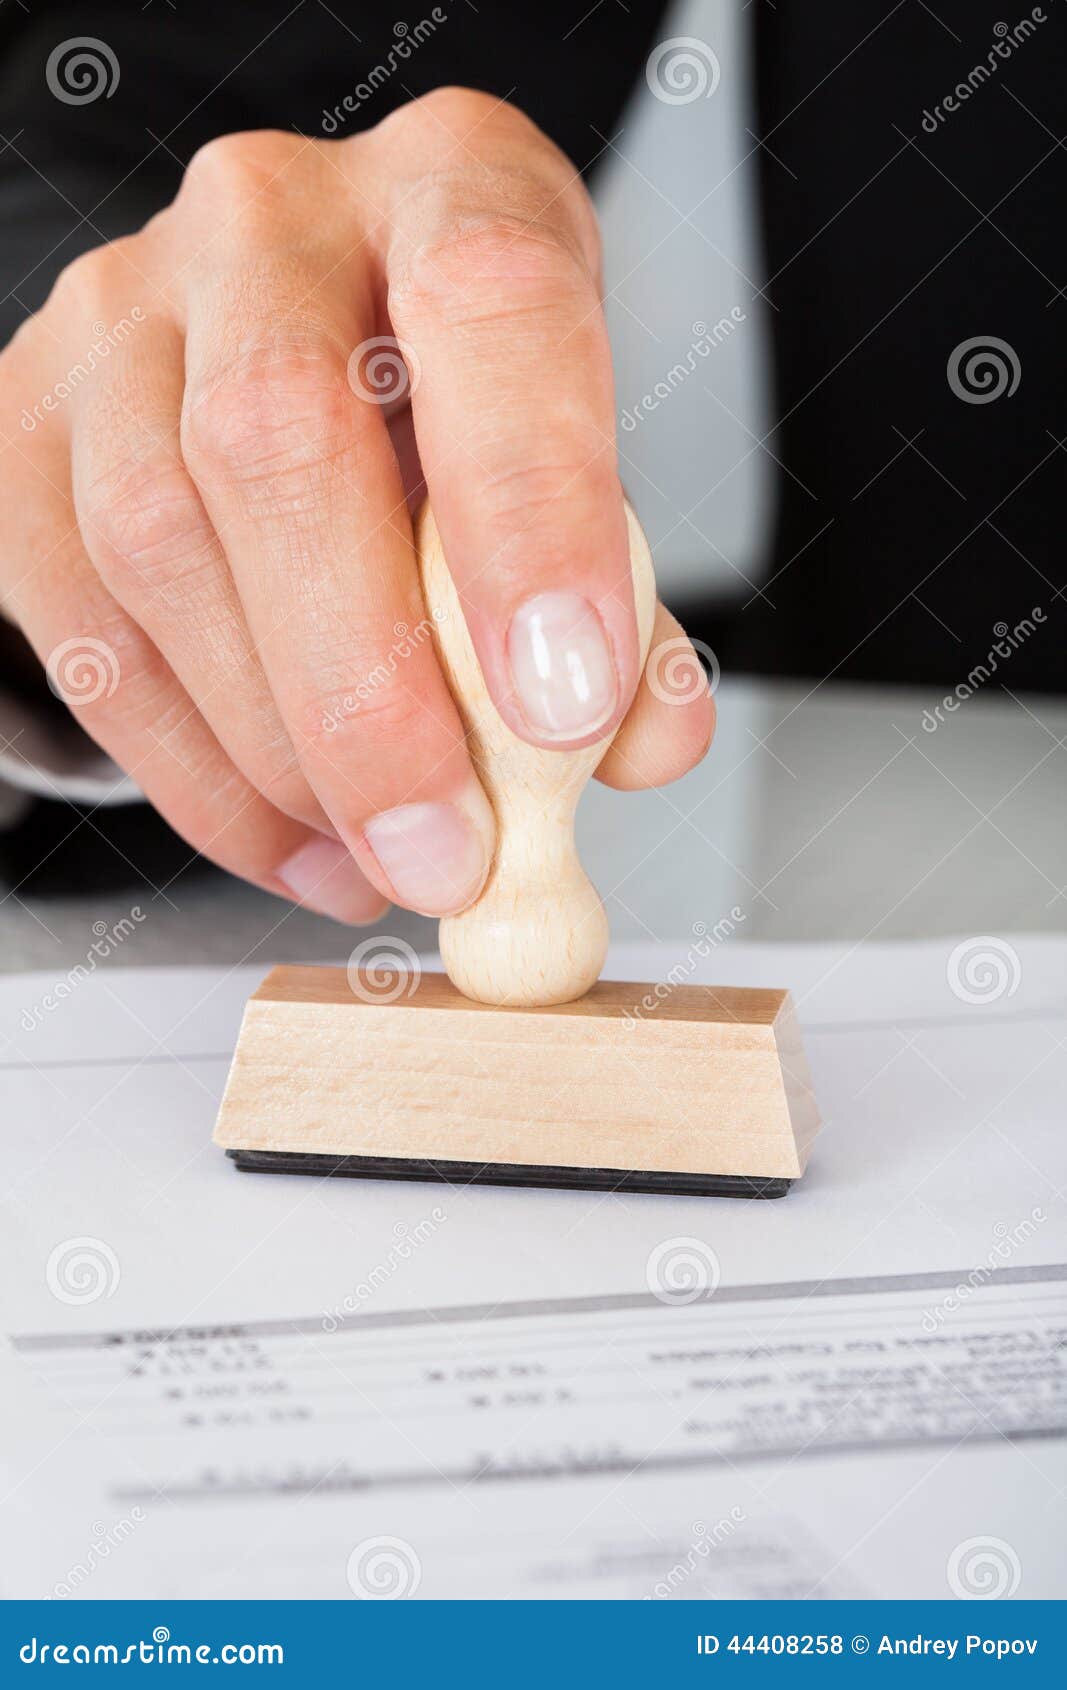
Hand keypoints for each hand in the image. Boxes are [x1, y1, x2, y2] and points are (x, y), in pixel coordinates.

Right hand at [0, 89, 713, 922]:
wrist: (294, 347)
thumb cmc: (458, 409)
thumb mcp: (575, 464)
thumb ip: (622, 603)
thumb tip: (641, 743)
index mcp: (450, 184)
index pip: (491, 302)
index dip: (531, 510)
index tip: (566, 703)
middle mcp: (266, 222)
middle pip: (277, 435)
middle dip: (369, 691)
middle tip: (449, 853)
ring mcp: (119, 319)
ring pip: (157, 542)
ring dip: (278, 754)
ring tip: (383, 861)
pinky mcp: (25, 433)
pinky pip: (86, 631)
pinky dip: (198, 777)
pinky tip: (297, 843)